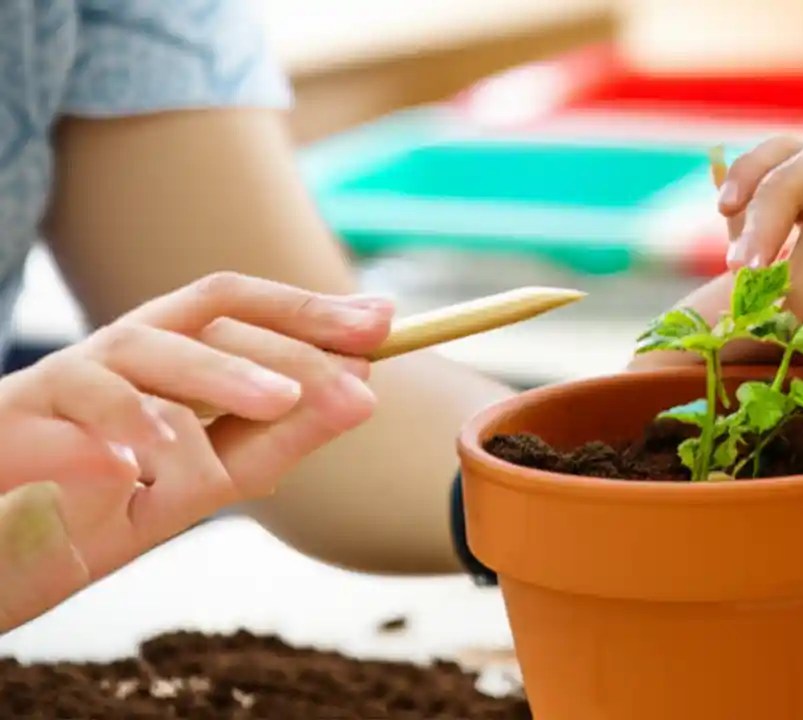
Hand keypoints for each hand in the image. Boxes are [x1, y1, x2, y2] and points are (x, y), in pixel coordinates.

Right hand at [0, 272, 391, 630]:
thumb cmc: (97, 509)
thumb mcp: (201, 482)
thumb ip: (274, 440)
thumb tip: (363, 394)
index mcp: (164, 357)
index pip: (240, 308)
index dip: (312, 309)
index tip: (385, 320)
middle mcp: (119, 355)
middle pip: (207, 322)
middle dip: (286, 346)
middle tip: (351, 377)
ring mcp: (63, 385)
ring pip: (143, 355)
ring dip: (216, 375)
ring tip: (277, 401)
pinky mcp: (15, 428)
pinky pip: (68, 417)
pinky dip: (115, 430)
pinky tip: (149, 461)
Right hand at [633, 125, 802, 369]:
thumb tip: (791, 337)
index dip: (797, 282)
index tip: (781, 327)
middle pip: (784, 186)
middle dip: (760, 240)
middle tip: (743, 286)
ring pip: (768, 164)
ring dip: (743, 204)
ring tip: (731, 250)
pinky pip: (769, 167)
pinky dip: (746, 191)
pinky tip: (729, 220)